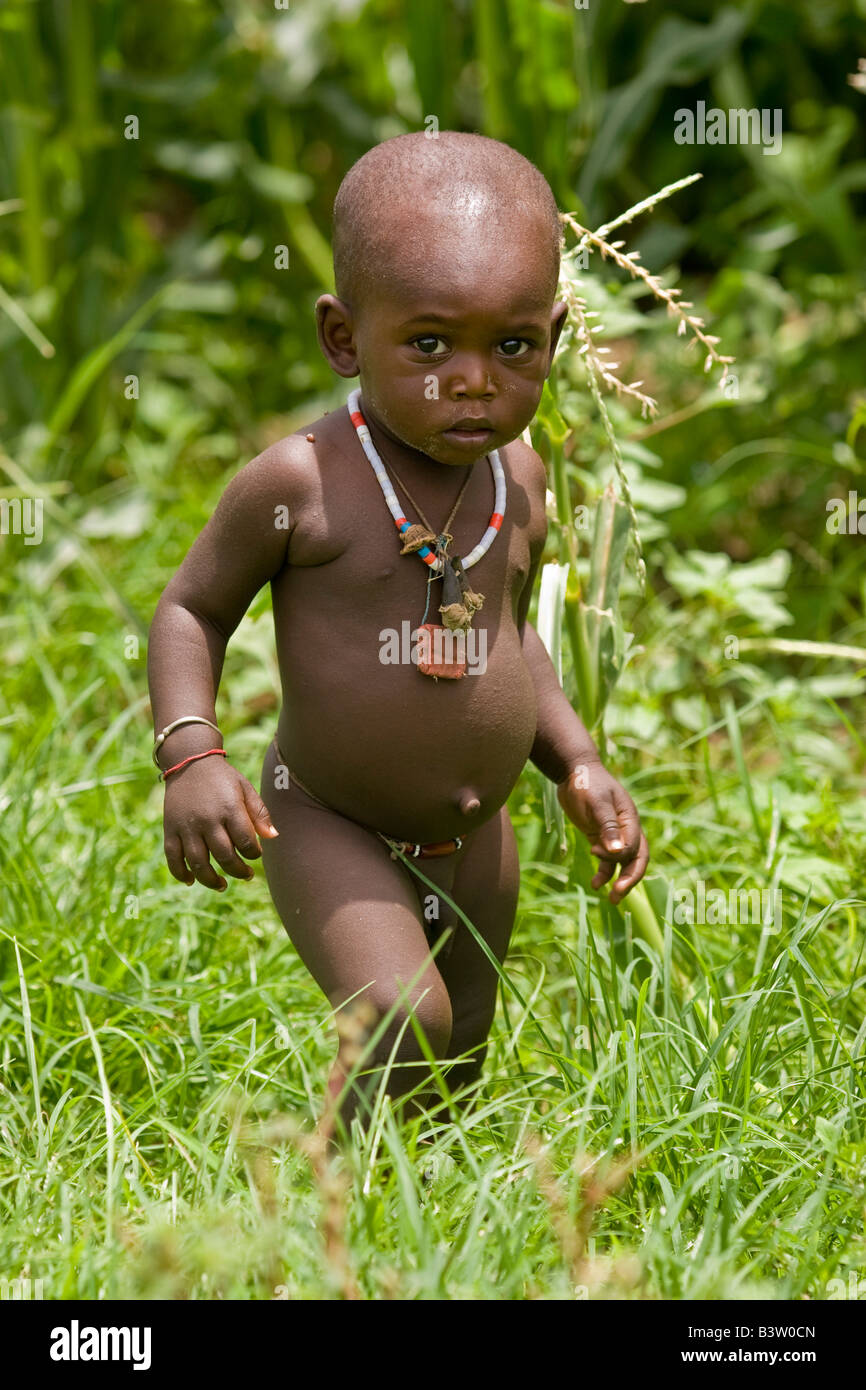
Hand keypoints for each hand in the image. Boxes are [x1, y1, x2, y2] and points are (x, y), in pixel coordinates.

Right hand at [163, 757, 278, 891]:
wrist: (190, 762)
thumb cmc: (223, 779)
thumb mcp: (245, 789)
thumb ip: (260, 813)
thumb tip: (273, 837)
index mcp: (230, 808)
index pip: (246, 843)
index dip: (254, 854)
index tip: (255, 854)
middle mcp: (208, 819)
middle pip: (224, 856)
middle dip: (238, 871)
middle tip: (247, 875)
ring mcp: (186, 826)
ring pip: (198, 863)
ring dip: (211, 880)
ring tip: (222, 885)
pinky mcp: (169, 829)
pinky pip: (173, 858)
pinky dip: (181, 873)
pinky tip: (191, 880)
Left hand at [556, 760, 648, 905]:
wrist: (573, 771)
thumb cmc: (587, 783)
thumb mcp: (597, 802)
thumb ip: (607, 826)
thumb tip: (617, 852)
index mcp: (631, 820)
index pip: (633, 846)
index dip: (618, 855)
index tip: (595, 850)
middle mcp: (626, 829)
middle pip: (636, 860)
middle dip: (629, 879)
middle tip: (617, 896)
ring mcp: (613, 835)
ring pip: (622, 863)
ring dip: (618, 880)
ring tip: (610, 900)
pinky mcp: (599, 838)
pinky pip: (607, 860)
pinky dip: (604, 872)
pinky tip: (595, 884)